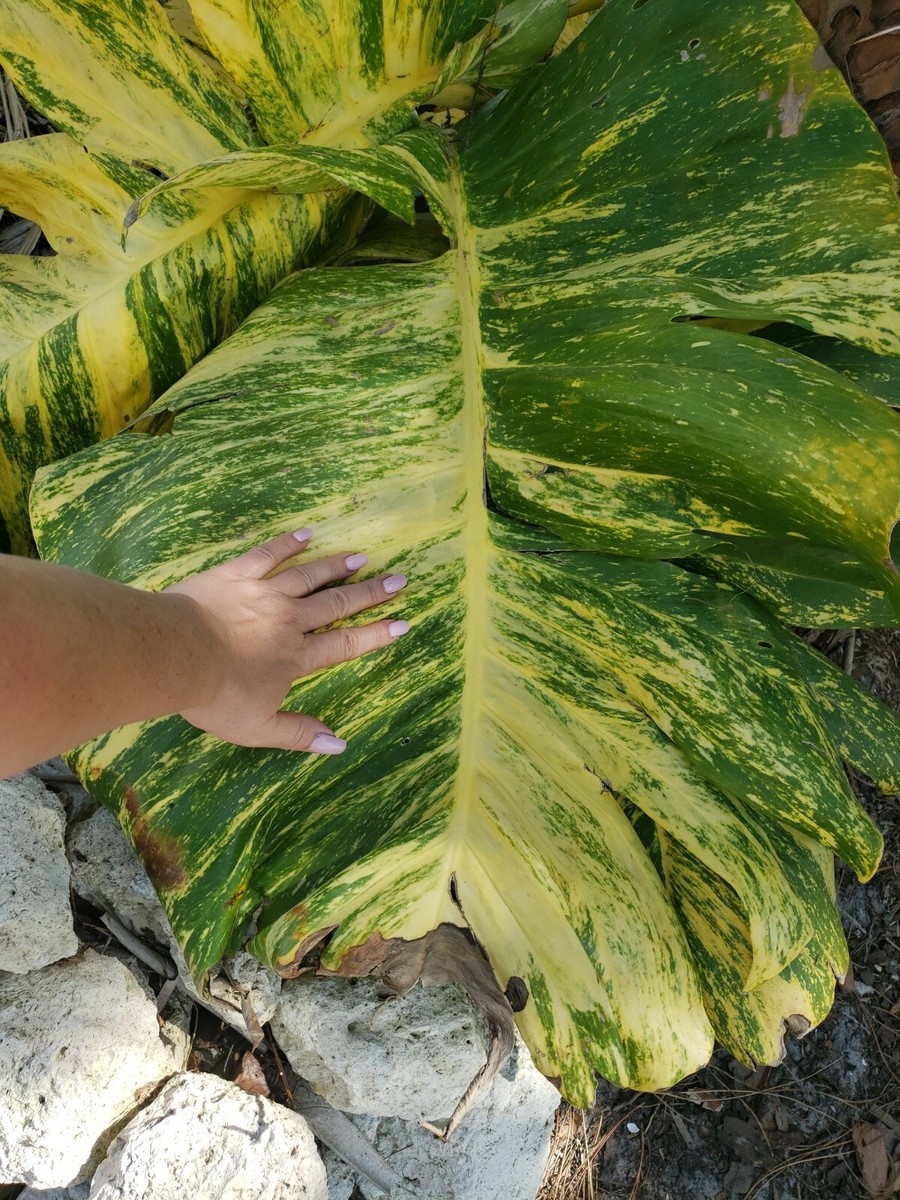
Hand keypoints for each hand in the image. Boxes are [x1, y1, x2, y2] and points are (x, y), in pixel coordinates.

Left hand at [165, 527, 407, 753]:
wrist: (175, 655)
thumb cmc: (214, 696)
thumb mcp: (257, 728)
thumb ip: (299, 734)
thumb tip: (339, 746)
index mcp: (296, 657)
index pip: (345, 645)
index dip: (376, 635)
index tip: (403, 623)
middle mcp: (289, 620)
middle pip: (336, 604)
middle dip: (370, 593)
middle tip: (398, 580)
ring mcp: (264, 592)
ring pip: (309, 576)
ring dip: (337, 566)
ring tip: (362, 558)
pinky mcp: (237, 573)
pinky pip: (268, 554)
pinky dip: (288, 543)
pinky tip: (307, 533)